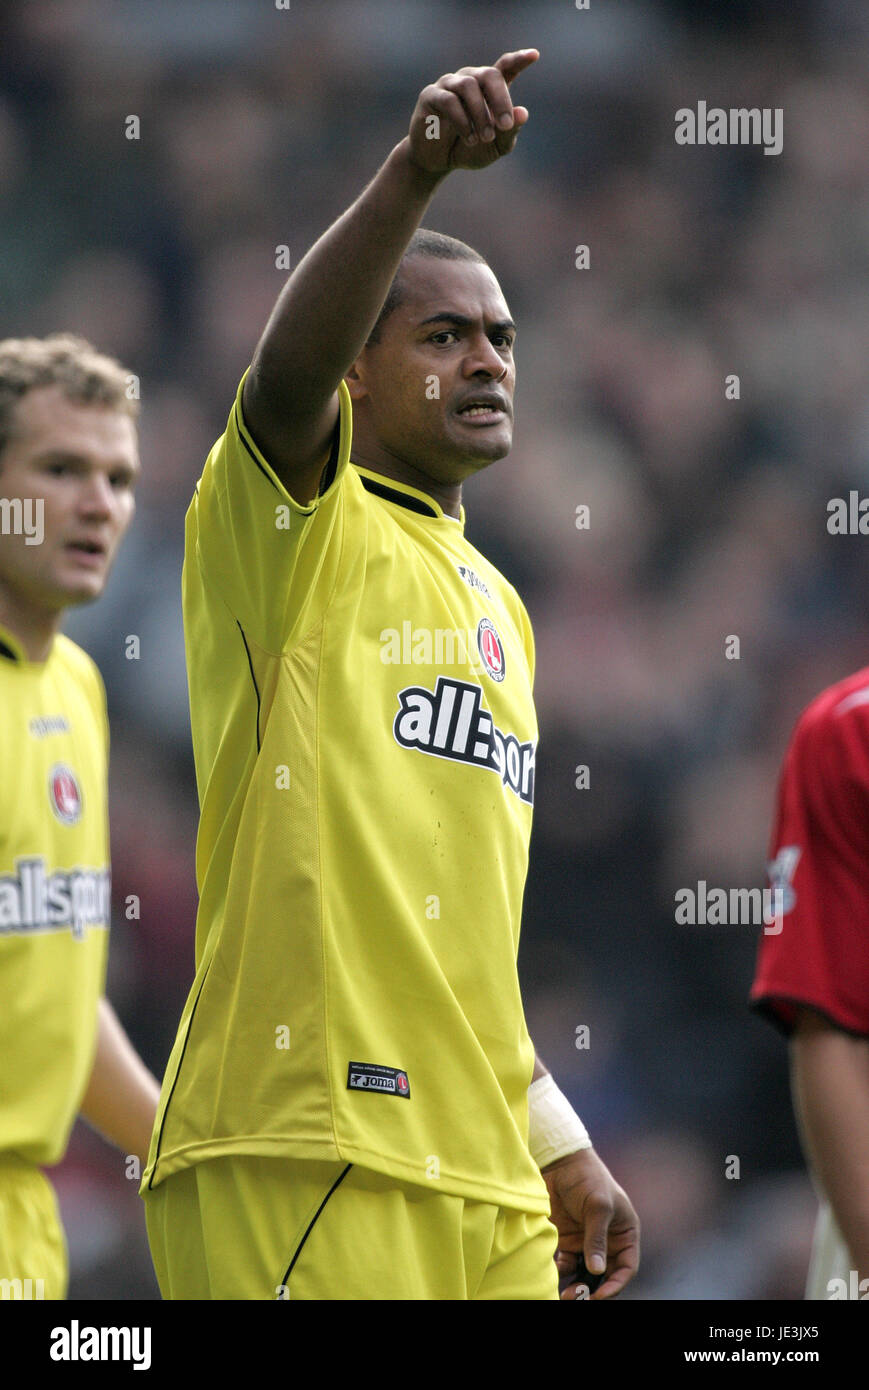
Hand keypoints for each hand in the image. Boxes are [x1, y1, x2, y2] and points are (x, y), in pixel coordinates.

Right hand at [406, 49, 537, 174]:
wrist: (438, 162)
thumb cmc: (470, 149)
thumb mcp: (496, 146)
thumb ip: (510, 131)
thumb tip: (523, 113)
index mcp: (489, 88)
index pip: (505, 66)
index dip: (519, 59)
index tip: (534, 55)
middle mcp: (470, 79)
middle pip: (489, 74)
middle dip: (500, 99)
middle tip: (506, 125)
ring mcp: (449, 84)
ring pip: (468, 86)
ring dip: (480, 113)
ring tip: (485, 138)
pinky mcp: (430, 95)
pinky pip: (449, 100)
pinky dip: (462, 121)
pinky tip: (470, 139)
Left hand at [543, 1147, 639, 1299]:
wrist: (560, 1161)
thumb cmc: (588, 1178)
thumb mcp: (598, 1206)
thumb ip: (597, 1239)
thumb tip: (596, 1270)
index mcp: (624, 1234)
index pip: (626, 1268)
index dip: (616, 1284)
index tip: (600, 1294)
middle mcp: (607, 1242)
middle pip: (604, 1275)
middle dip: (594, 1289)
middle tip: (579, 1298)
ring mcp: (586, 1242)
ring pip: (584, 1274)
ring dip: (576, 1286)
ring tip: (565, 1295)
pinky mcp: (566, 1240)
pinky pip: (565, 1264)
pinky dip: (560, 1272)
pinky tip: (553, 1273)